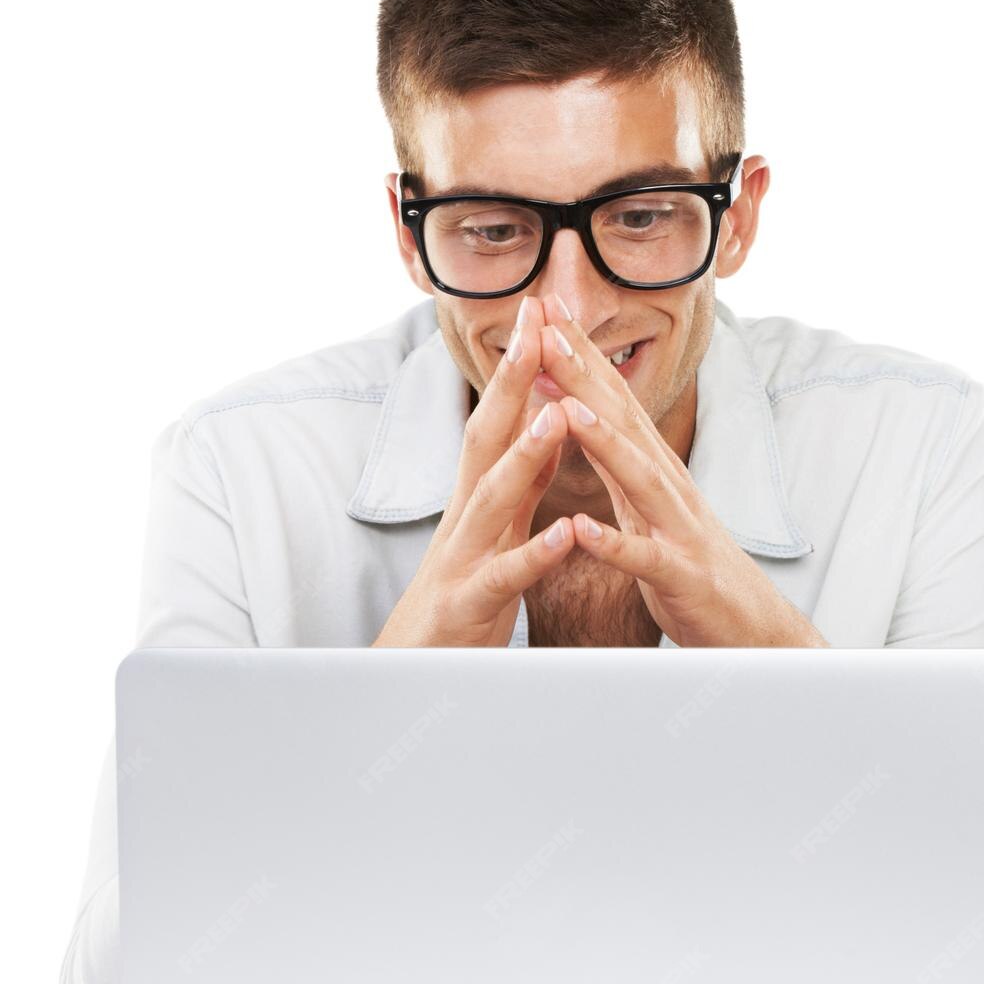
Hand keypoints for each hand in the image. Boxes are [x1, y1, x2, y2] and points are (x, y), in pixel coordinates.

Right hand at [372, 295, 581, 647]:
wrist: (413, 671)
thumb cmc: (463, 598)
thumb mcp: (497, 531)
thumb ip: (522, 481)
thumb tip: (549, 421)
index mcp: (477, 498)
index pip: (498, 419)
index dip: (520, 366)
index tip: (542, 312)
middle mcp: (466, 517)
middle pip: (486, 437)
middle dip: (512, 381)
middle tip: (539, 326)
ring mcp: (463, 559)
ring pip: (493, 499)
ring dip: (525, 455)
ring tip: (559, 415)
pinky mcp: (470, 604)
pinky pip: (507, 576)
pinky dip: (538, 552)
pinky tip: (569, 532)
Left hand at [537, 296, 825, 648]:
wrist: (749, 629)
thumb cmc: (688, 566)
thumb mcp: (644, 504)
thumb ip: (611, 459)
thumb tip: (570, 406)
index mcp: (652, 470)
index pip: (611, 400)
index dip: (577, 352)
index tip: (543, 308)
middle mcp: (668, 488)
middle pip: (623, 422)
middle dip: (583, 373)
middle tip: (546, 327)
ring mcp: (678, 531)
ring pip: (639, 480)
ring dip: (604, 444)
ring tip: (567, 410)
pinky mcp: (681, 578)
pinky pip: (645, 561)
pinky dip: (615, 545)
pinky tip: (583, 529)